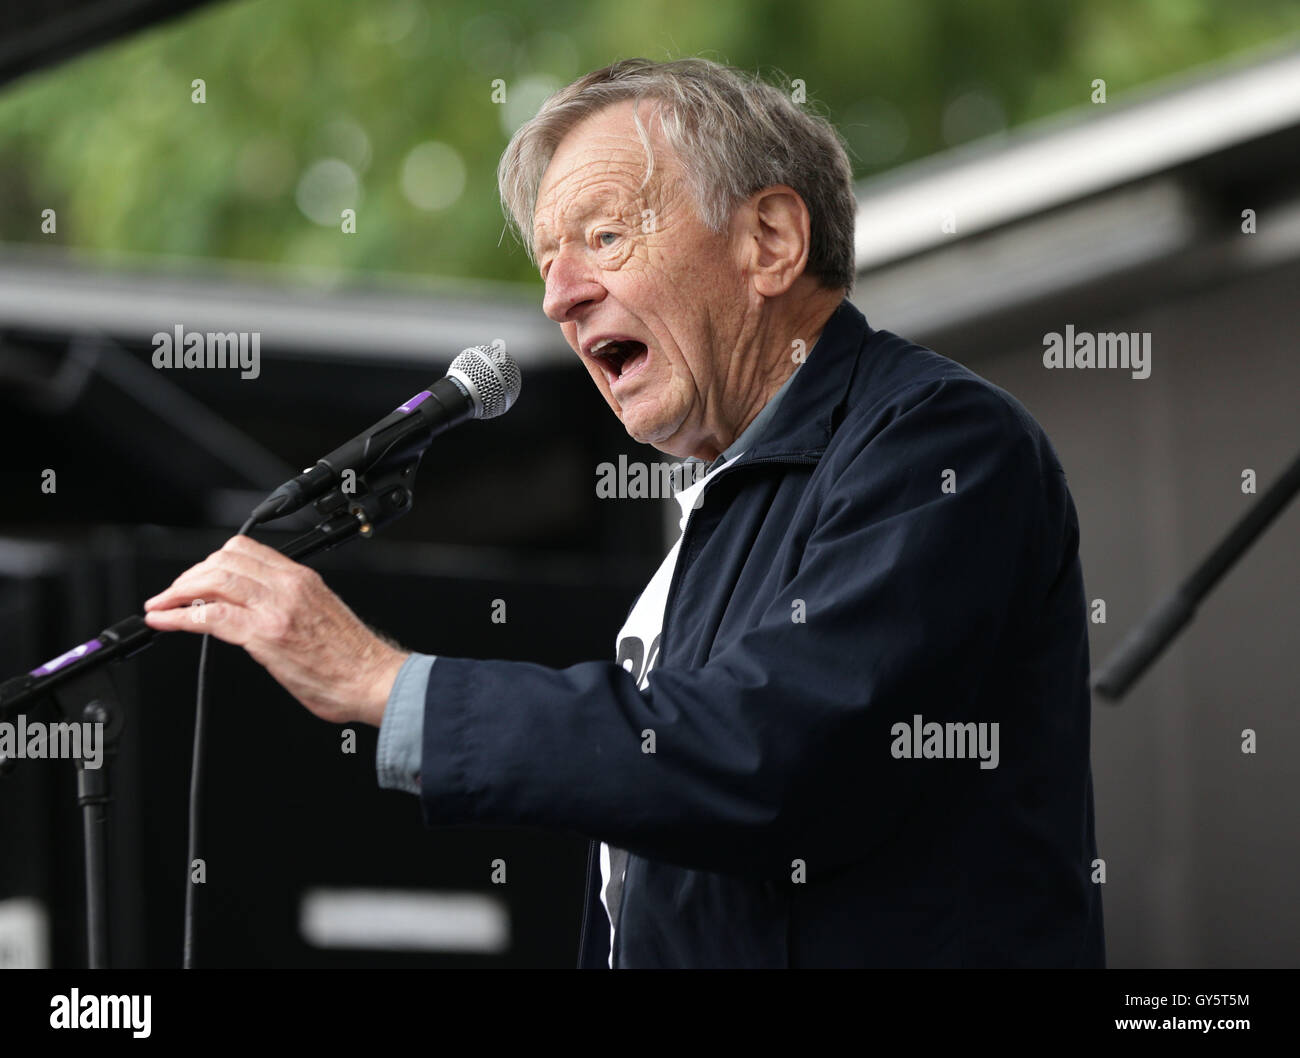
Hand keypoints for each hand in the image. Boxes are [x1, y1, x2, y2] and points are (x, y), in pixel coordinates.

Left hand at [142, 535, 407, 726]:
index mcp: (302, 578)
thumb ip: (289, 605)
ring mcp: (275, 608)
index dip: (210, 562)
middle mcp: (288, 586)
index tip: (195, 579)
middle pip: (222, 561)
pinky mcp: (264, 635)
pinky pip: (210, 616)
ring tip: (161, 608)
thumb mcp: (320, 614)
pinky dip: (180, 617)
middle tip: (171, 596)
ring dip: (177, 593)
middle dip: (188, 577)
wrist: (373, 679)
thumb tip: (256, 612)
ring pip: (212, 581)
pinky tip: (166, 622)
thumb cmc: (353, 658)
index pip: (245, 550)